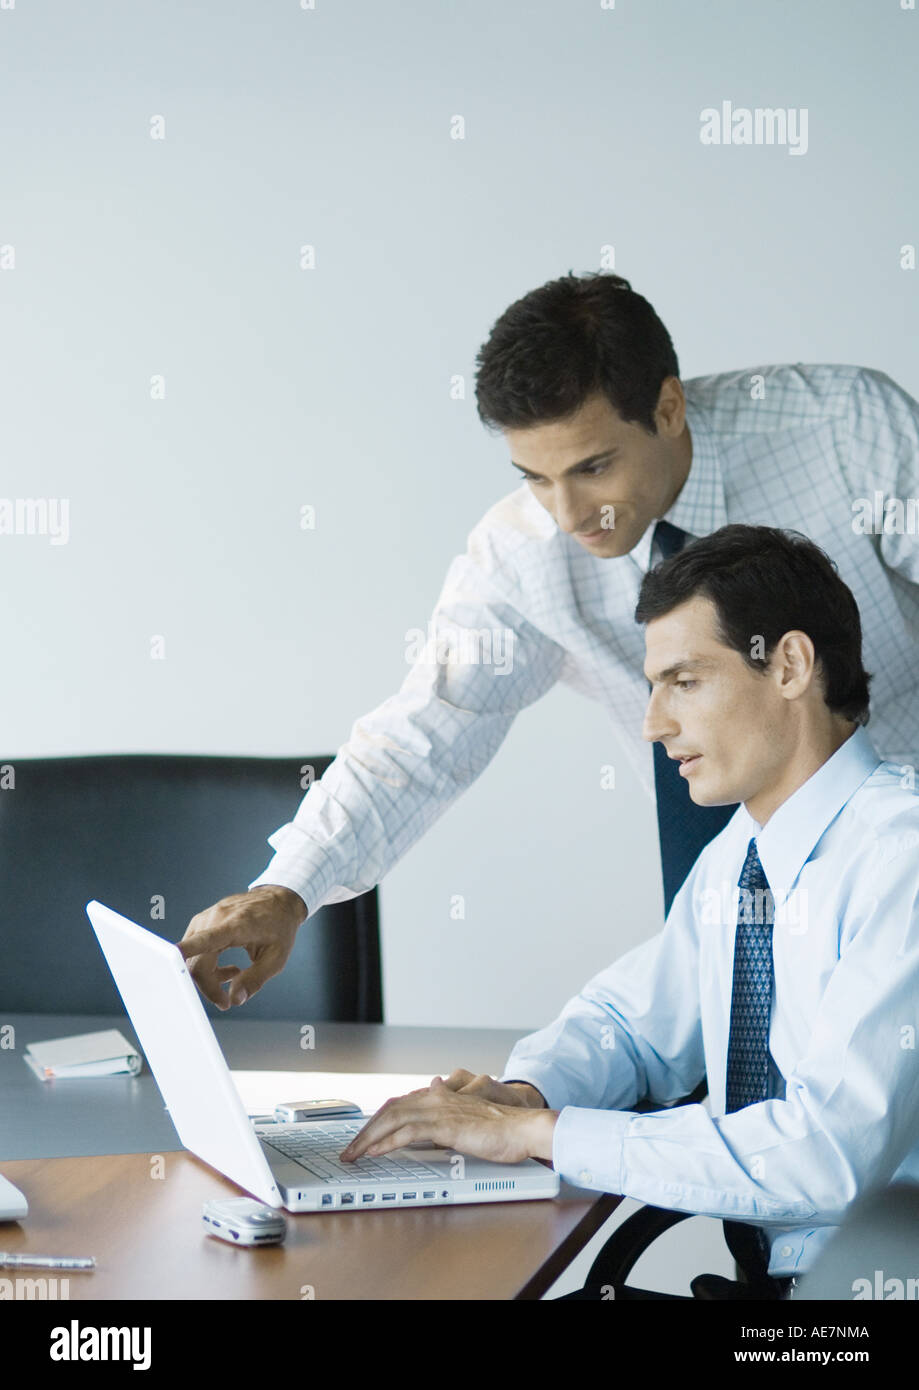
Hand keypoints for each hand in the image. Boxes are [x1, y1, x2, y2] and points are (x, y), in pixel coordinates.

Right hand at [177, 885, 306, 1009]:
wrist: (279, 900)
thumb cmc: (280, 927)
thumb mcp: (277, 958)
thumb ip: (254, 980)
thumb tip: (235, 1000)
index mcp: (235, 925)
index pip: (203, 941)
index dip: (182, 953)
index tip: (167, 963)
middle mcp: (215, 918)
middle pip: (196, 961)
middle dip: (208, 986)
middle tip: (226, 1001)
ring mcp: (206, 918)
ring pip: (193, 957)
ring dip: (209, 976)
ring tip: (234, 976)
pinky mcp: (202, 921)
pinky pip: (196, 949)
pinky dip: (208, 964)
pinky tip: (228, 968)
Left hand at [339, 1075, 557, 1165]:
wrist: (522, 1127)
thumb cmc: (500, 1127)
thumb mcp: (468, 1117)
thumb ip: (447, 1111)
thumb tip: (432, 1097)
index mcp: (440, 1095)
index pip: (399, 1104)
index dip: (378, 1120)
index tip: (364, 1136)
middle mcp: (435, 1097)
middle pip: (389, 1109)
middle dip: (365, 1129)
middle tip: (350, 1148)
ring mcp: (439, 1109)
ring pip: (392, 1119)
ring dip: (368, 1138)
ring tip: (354, 1154)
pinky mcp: (444, 1125)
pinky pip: (407, 1133)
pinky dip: (387, 1142)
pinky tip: (375, 1152)